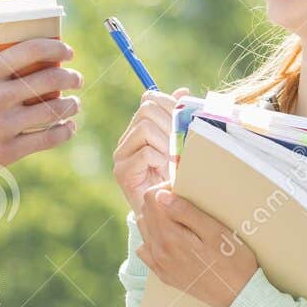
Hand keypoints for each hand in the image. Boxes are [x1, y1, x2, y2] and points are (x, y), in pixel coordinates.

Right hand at [0, 38, 82, 179]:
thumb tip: (31, 66)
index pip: (29, 51)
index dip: (55, 49)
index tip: (67, 53)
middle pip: (48, 80)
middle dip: (70, 78)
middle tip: (76, 79)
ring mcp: (3, 125)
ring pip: (53, 109)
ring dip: (70, 104)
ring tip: (73, 104)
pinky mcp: (8, 151)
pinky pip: (48, 138)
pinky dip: (64, 131)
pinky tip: (68, 127)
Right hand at [111, 87, 189, 214]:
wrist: (167, 215)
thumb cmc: (178, 178)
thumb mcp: (184, 145)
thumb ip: (181, 119)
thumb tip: (183, 91)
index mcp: (141, 127)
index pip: (150, 98)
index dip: (170, 104)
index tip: (184, 121)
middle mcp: (127, 138)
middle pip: (147, 108)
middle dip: (170, 123)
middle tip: (179, 145)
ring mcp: (122, 155)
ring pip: (145, 127)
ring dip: (167, 143)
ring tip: (173, 160)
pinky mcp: (122, 171)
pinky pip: (145, 152)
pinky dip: (160, 160)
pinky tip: (164, 171)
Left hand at [133, 184, 257, 306]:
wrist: (237, 296)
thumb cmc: (233, 261)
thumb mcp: (215, 231)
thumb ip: (186, 212)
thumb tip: (161, 196)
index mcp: (170, 237)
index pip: (150, 199)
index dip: (166, 188)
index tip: (183, 192)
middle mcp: (159, 251)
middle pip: (145, 212)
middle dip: (160, 201)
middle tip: (185, 203)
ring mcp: (159, 265)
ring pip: (144, 229)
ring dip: (157, 219)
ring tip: (180, 220)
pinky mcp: (163, 274)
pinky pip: (146, 249)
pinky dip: (154, 239)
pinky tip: (172, 238)